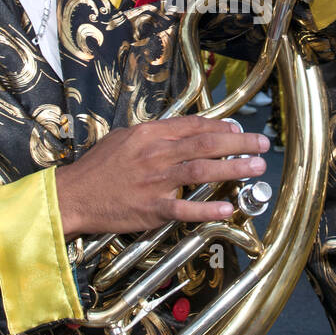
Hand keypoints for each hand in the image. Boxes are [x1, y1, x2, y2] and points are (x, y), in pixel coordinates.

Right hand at [55, 116, 269, 238]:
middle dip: (239, 142)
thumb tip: (182, 131)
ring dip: (233, 168)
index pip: (194, 125)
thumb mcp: (124, 138)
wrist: (73, 195)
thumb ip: (154, 134)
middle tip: (261, 144)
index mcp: (149, 134)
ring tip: (256, 167)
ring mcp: (155, 181)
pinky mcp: (151, 208)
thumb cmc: (98, 168)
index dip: (221, 125)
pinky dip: (208, 209)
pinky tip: (227, 208)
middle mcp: (155, 154)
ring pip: (202, 170)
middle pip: (206, 143)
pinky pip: (185, 209)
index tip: (239, 128)